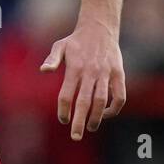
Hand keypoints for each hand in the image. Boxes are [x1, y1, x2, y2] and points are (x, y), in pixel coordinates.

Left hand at [40, 18, 126, 139]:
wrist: (100, 27)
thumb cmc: (76, 40)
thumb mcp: (60, 46)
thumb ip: (52, 59)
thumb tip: (43, 70)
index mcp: (75, 68)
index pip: (67, 94)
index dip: (64, 110)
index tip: (63, 120)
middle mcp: (91, 72)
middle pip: (84, 101)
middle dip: (79, 121)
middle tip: (75, 136)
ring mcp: (106, 73)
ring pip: (102, 100)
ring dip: (97, 117)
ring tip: (91, 127)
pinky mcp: (119, 73)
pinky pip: (120, 95)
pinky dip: (114, 108)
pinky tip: (106, 114)